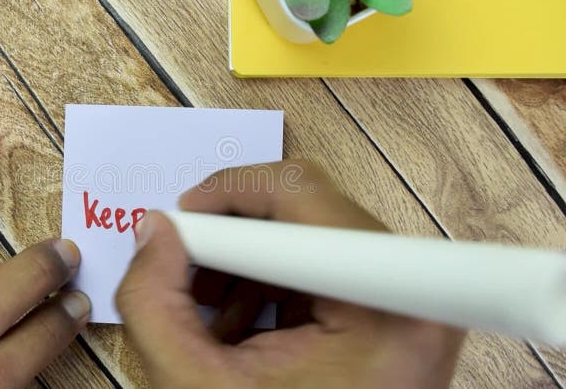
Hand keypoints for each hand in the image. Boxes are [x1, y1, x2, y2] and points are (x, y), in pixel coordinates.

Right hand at [116, 160, 463, 388]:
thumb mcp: (193, 385)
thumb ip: (155, 301)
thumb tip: (155, 230)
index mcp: (384, 310)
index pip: (306, 199)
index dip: (233, 198)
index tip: (185, 223)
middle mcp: (412, 297)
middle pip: (312, 212)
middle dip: (234, 236)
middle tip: (187, 264)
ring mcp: (406, 305)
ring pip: (312, 237)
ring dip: (247, 262)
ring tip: (208, 308)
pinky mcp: (390, 313)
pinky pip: (321, 269)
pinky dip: (270, 284)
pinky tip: (239, 325)